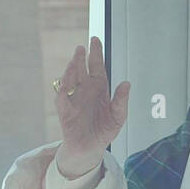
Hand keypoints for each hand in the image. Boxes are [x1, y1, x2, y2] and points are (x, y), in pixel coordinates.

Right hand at [54, 36, 130, 178]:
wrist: (90, 148)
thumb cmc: (104, 130)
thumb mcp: (118, 117)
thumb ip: (121, 101)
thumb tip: (127, 83)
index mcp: (99, 89)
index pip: (98, 67)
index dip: (96, 54)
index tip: (95, 40)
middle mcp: (85, 89)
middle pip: (83, 69)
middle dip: (83, 57)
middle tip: (84, 46)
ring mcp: (74, 97)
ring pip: (71, 77)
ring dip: (73, 67)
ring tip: (76, 56)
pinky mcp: (64, 108)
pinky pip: (62, 94)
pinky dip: (65, 85)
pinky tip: (68, 77)